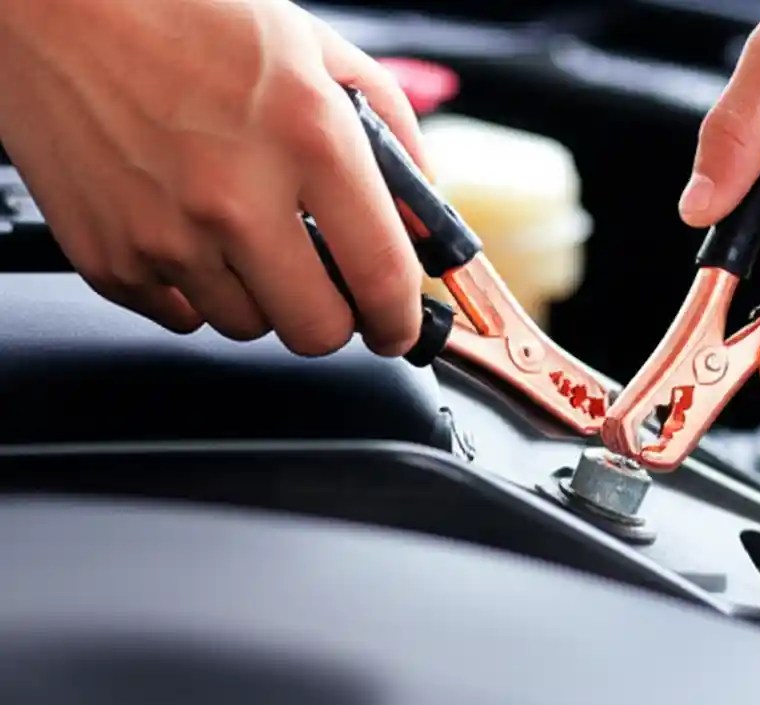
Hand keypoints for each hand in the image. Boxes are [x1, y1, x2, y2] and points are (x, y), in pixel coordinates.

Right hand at [0, 0, 428, 355]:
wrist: (50, 8)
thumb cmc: (181, 14)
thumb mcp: (312, 47)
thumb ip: (388, 127)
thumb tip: (421, 205)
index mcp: (306, 139)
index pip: (382, 275)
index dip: (400, 318)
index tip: (398, 325)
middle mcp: (237, 197)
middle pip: (318, 330)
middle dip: (333, 316)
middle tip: (325, 283)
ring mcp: (167, 236)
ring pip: (248, 327)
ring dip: (259, 295)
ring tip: (240, 228)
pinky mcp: (110, 259)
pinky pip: (181, 316)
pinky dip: (195, 288)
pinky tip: (187, 228)